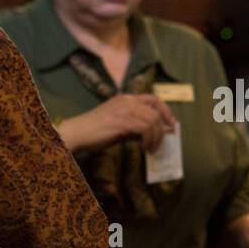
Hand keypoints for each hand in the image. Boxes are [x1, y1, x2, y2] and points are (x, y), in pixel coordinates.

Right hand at [58, 94, 175, 153]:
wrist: (77, 132)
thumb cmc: (96, 132)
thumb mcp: (120, 127)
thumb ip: (139, 128)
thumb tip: (160, 132)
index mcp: (126, 99)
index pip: (153, 99)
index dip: (165, 111)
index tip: (171, 124)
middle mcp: (127, 101)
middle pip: (155, 111)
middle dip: (162, 129)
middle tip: (160, 144)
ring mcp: (124, 109)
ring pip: (152, 121)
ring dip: (156, 138)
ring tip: (150, 148)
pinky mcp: (122, 121)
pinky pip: (145, 129)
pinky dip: (148, 140)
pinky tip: (143, 147)